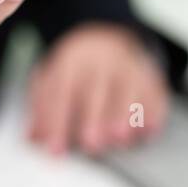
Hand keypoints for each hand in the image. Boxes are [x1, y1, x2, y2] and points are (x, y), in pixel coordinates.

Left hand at [26, 22, 169, 154]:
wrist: (106, 36)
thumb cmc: (76, 69)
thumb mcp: (53, 80)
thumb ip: (42, 110)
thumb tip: (33, 139)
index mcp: (71, 62)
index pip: (61, 92)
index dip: (57, 122)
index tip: (55, 150)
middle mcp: (100, 61)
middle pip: (96, 88)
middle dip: (94, 116)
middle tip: (91, 144)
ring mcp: (127, 66)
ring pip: (128, 88)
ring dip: (125, 114)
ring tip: (119, 138)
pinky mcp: (150, 75)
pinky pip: (154, 91)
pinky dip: (153, 111)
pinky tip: (147, 130)